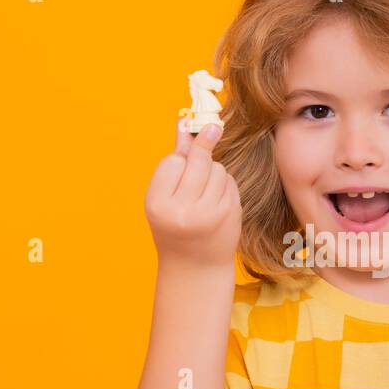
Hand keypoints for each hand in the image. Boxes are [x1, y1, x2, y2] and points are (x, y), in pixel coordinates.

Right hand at [144, 116, 241, 267]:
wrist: (196, 267)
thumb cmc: (175, 226)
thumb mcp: (165, 196)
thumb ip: (175, 159)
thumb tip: (185, 121)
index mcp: (158, 204)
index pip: (173, 161)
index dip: (177, 164)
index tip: (177, 177)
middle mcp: (183, 210)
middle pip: (198, 160)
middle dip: (199, 158)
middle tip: (196, 171)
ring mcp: (210, 213)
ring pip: (217, 168)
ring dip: (212, 172)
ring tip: (203, 193)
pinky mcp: (231, 214)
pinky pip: (229, 181)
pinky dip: (224, 185)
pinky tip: (216, 201)